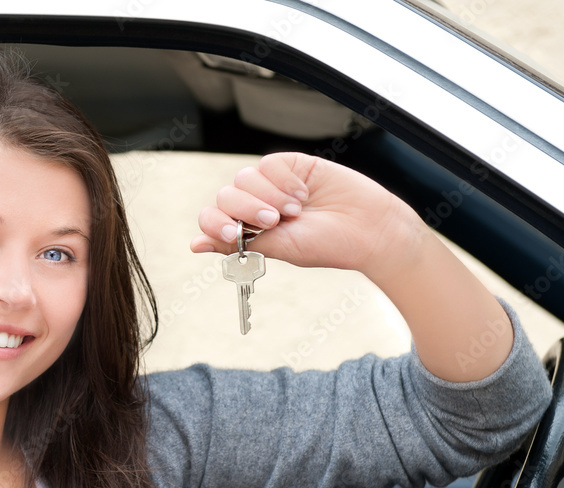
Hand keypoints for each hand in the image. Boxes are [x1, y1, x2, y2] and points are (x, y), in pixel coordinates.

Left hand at [192, 153, 423, 282]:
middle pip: (226, 196)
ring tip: (296, 210)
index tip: (234, 234)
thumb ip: (237, 244)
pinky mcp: (292, 166)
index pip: (213, 219)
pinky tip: (303, 193)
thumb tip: (195, 245)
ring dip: (268, 195)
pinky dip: (284, 179)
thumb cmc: (327, 245)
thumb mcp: (278, 250)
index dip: (216, 224)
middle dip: (247, 210)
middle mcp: (256, 205)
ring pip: (244, 178)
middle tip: (276, 221)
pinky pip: (270, 163)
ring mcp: (273, 184)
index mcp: (248, 229)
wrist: (368, 230)